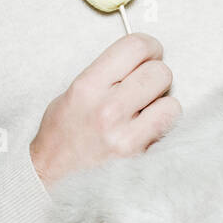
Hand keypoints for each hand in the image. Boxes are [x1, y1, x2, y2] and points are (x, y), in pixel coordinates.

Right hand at [30, 32, 180, 189]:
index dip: (149, 46)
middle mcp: (107, 109)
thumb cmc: (63, 133)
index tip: (150, 54)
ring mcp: (124, 136)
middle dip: (156, 76)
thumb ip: (107, 73)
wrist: (51, 176)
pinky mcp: (137, 156)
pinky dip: (162, 125)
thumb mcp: (73, 92)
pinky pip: (168, 128)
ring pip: (171, 102)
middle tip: (146, 86)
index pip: (135, 47)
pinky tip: (146, 129)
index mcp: (87, 86)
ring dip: (162, 104)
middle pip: (159, 72)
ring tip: (145, 111)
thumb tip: (142, 57)